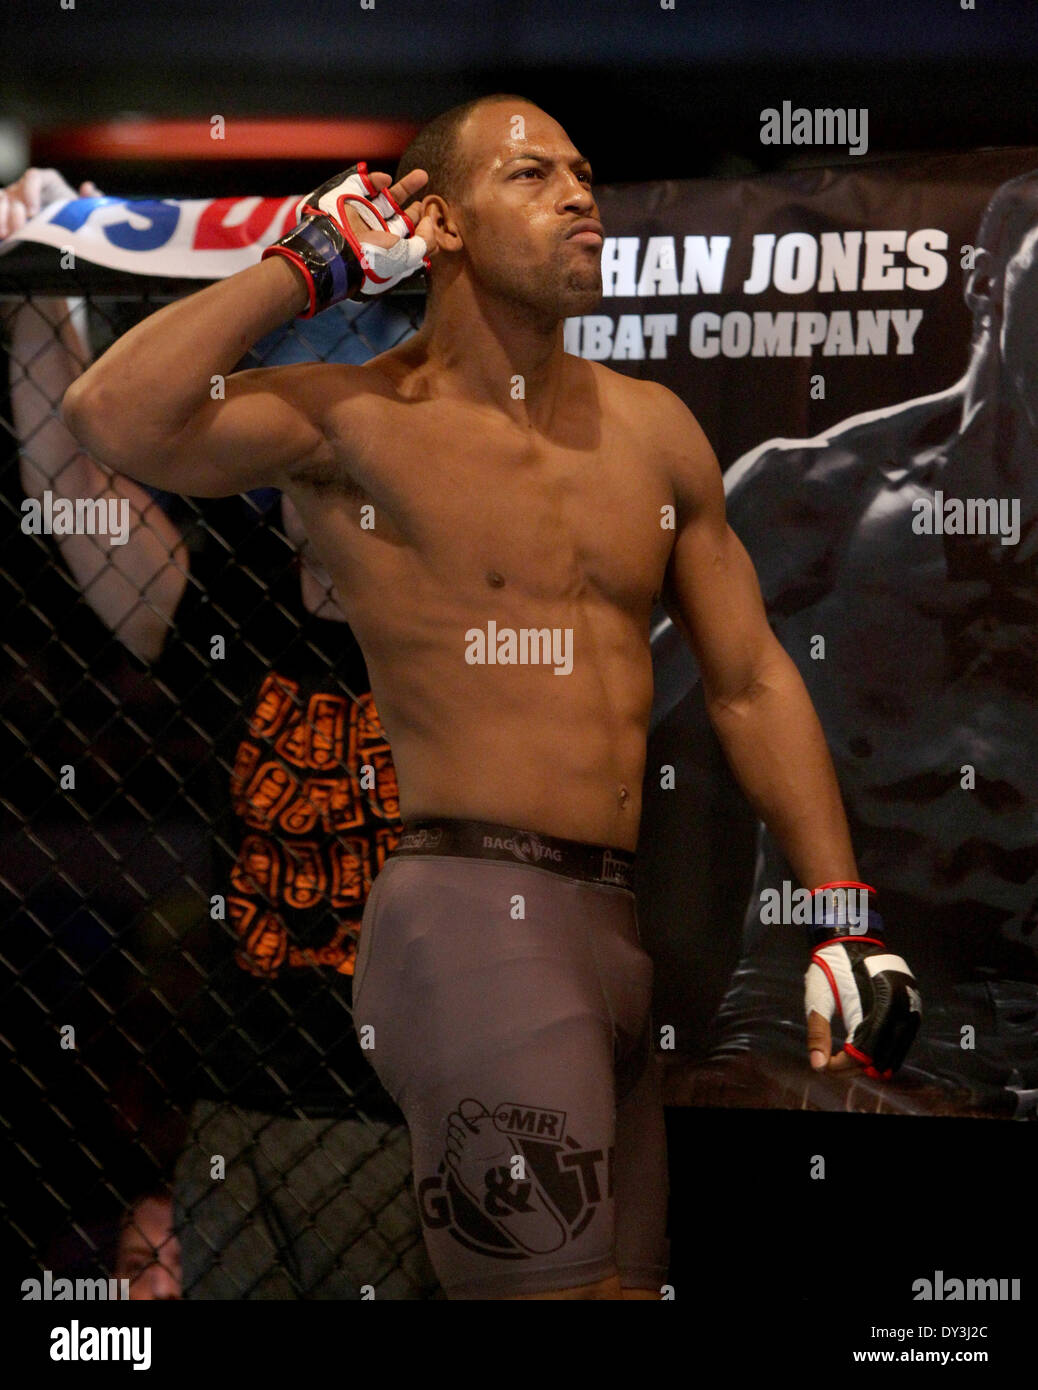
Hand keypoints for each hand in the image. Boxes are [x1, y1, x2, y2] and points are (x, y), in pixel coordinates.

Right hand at [0, 168, 99, 240]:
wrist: (68, 234)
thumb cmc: (77, 219)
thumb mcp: (86, 211)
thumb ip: (92, 200)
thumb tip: (88, 187)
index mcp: (47, 181)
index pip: (34, 177)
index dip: (30, 190)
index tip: (33, 211)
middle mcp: (27, 186)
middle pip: (15, 191)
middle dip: (15, 209)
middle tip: (20, 227)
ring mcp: (14, 198)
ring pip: (2, 199)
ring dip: (2, 215)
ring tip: (5, 233)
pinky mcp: (7, 211)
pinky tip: (1, 234)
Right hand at [298, 162, 435, 292]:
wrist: (335, 245)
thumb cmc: (372, 257)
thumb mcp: (406, 257)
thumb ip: (424, 242)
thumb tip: (428, 222)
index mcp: (385, 252)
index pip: (408, 242)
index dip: (422, 232)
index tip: (430, 219)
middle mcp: (373, 234)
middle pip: (400, 220)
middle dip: (415, 211)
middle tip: (425, 203)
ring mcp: (361, 215)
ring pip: (387, 198)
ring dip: (406, 186)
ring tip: (423, 175)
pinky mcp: (349, 197)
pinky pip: (364, 183)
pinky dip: (376, 179)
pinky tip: (386, 179)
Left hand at [805, 935, 921, 1076]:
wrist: (852, 940)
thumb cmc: (830, 968)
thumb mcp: (818, 997)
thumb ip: (818, 1032)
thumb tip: (817, 1066)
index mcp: (871, 1008)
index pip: (861, 1056)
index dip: (842, 1067)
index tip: (826, 1066)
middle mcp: (897, 1010)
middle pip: (879, 1058)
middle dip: (855, 1067)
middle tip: (834, 1063)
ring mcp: (909, 1008)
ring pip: (895, 1053)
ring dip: (872, 1062)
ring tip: (849, 1057)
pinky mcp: (914, 1006)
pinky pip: (905, 1039)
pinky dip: (887, 1050)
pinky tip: (869, 1050)